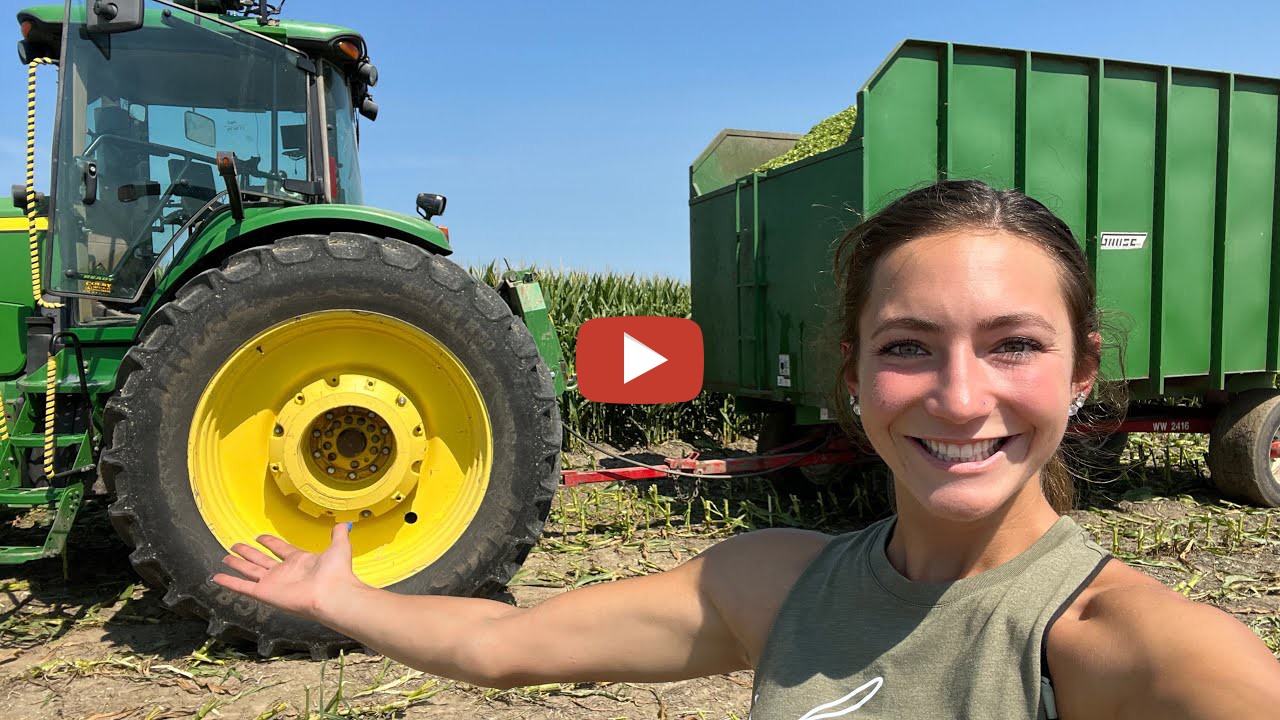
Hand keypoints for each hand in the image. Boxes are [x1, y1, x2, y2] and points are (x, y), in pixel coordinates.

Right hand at [211, 522, 365, 622]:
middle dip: (248, 553)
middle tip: (235, 546)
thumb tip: (343, 524)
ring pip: (249, 571)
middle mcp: (284, 572)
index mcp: (299, 560)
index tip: (259, 537)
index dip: (269, 542)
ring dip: (236, 564)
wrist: (332, 593)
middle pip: (260, 559)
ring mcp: (273, 583)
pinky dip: (229, 582)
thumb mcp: (339, 547)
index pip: (280, 549)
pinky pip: (242, 587)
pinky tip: (217, 577)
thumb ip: (338, 534)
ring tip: (225, 557)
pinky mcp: (264, 593)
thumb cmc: (337, 572)